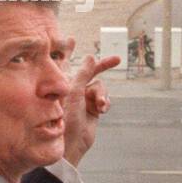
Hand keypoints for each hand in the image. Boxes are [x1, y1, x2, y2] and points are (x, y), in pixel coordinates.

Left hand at [62, 39, 118, 168]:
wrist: (71, 143)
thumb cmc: (66, 118)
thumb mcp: (74, 92)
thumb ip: (83, 74)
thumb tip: (90, 57)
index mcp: (64, 83)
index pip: (67, 62)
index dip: (69, 50)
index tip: (71, 38)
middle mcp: (74, 89)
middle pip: (91, 72)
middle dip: (103, 66)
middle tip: (117, 60)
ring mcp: (84, 99)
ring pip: (100, 87)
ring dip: (102, 94)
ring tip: (100, 106)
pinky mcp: (94, 109)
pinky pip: (104, 99)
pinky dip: (105, 102)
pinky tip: (102, 109)